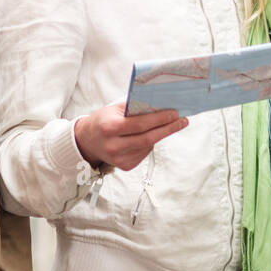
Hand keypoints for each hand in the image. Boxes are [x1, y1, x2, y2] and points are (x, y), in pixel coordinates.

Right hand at [73, 102, 188, 171]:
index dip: (159, 119)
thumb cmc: (103, 121)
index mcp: (110, 128)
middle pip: (148, 138)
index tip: (174, 113)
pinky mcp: (125, 166)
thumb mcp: (114, 110)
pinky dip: (150, 143)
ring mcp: (119, 159)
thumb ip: (134, 107)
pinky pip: (144, 153)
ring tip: (164, 125)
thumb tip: (159, 104)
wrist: (87, 141)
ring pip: (148, 146)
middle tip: (182, 121)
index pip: (140, 124)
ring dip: (159, 134)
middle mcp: (114, 146)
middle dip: (168, 128)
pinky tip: (146, 136)